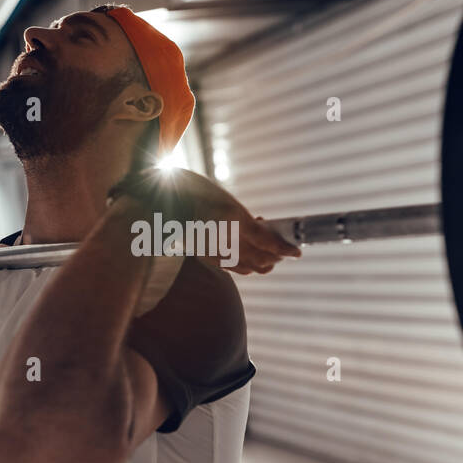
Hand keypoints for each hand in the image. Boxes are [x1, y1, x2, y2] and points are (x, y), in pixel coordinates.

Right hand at [146, 169, 301, 274]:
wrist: (165, 202)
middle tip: (285, 248)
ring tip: (269, 252)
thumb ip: (248, 221)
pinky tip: (248, 253)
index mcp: (233, 218)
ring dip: (264, 262)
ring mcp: (215, 251)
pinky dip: (248, 265)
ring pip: (250, 267)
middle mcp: (225, 238)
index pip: (267, 241)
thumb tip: (266, 234)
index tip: (297, 252)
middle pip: (261, 258)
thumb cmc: (196, 194)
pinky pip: (235, 268)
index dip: (284, 248)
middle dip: (276, 256)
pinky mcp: (208, 257)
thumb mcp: (227, 202)